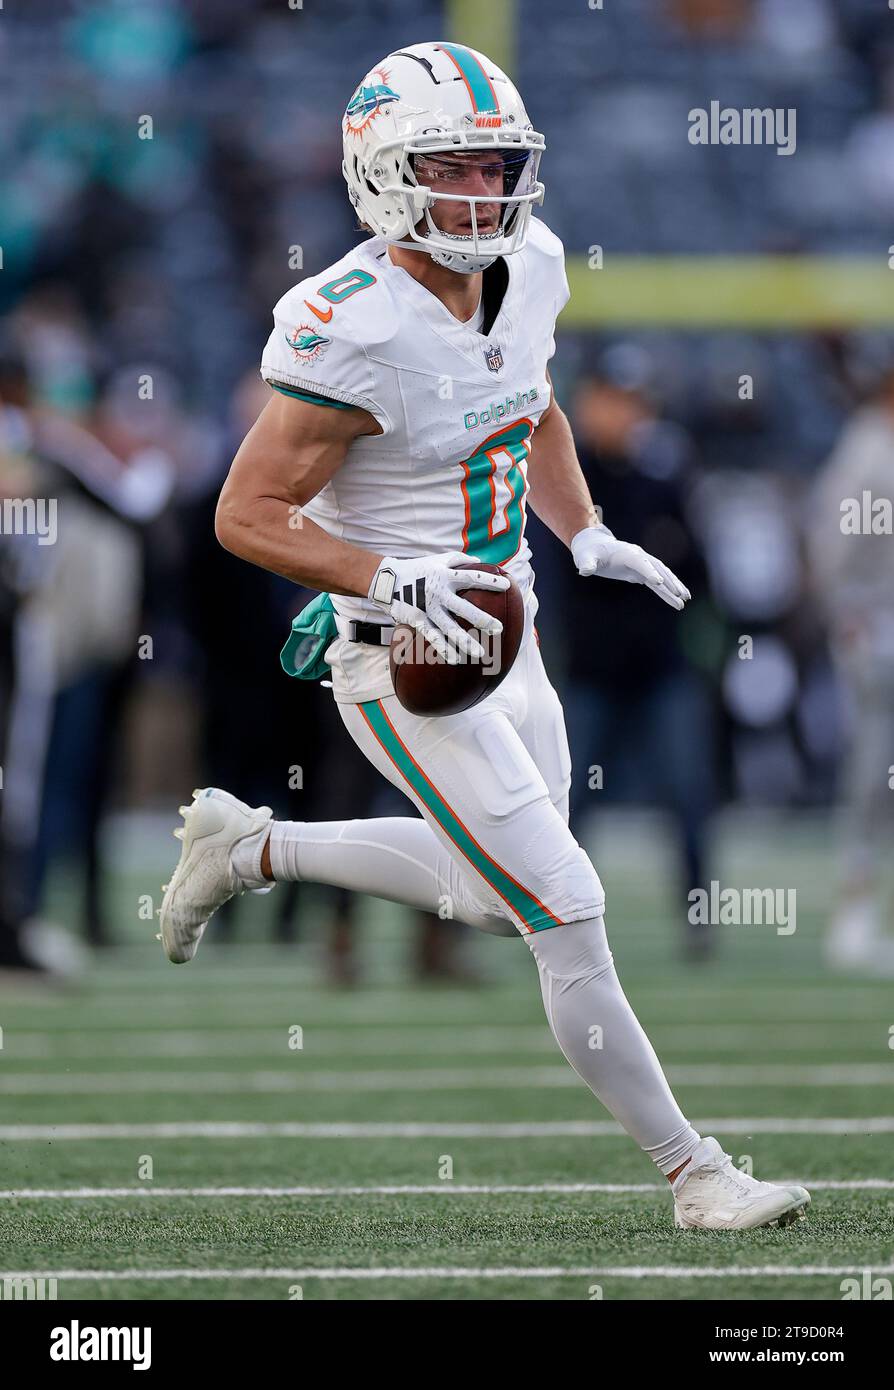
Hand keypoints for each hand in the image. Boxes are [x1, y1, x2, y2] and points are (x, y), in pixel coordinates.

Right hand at [368, 551, 509, 661]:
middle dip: (482, 619)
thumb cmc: (418, 568)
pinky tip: (455, 659)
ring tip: (480, 654)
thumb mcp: (438, 560)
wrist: (387, 580)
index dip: (489, 581)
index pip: (472, 577)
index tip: (507, 586)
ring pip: (449, 627)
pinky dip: (443, 648)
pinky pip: (432, 636)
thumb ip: (459, 560)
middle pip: (464, 608)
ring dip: (465, 641)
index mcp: (446, 575)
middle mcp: (439, 592)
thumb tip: (480, 561)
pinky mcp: (417, 619)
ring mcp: (428, 608)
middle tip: (498, 629)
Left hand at [570, 524, 690, 609]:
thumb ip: (586, 564)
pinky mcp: (642, 572)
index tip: (657, 582)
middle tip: (680, 596)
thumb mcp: (585, 558)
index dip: (648, 571)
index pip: (640, 562)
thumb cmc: (588, 552)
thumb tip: (584, 571)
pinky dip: (668, 590)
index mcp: (626, 553)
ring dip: (673, 587)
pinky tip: (678, 599)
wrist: (594, 546)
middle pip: (657, 569)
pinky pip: (657, 582)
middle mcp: (638, 557)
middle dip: (669, 582)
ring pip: (662, 576)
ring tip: (685, 600)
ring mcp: (642, 564)